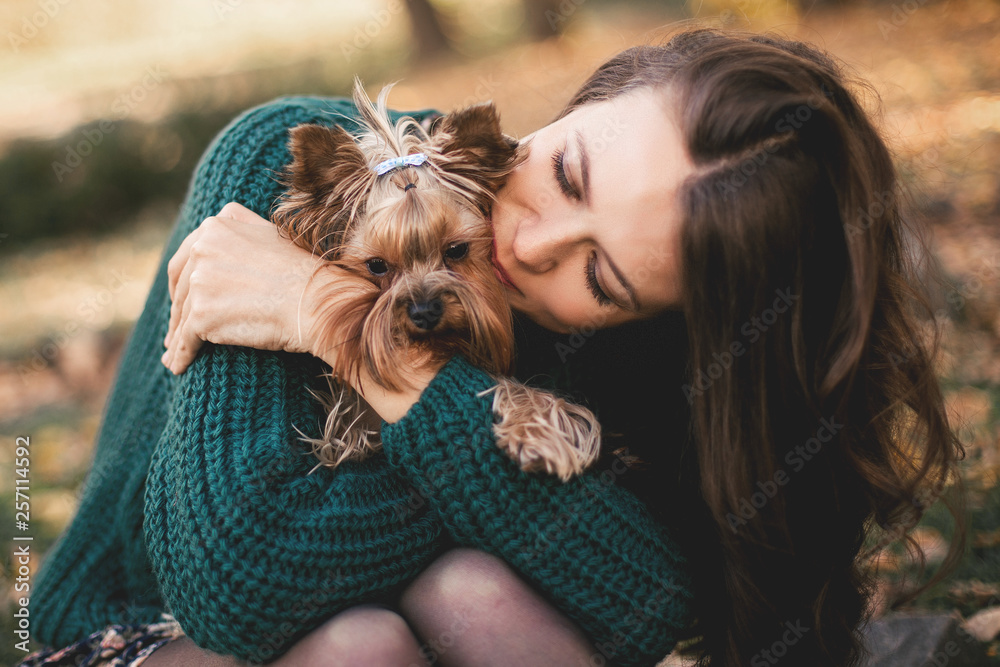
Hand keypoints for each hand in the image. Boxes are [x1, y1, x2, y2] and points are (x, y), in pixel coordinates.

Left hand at [162, 202, 367, 373]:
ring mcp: (200, 281)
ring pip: (183, 315)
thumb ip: (239, 228)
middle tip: (175, 330)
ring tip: (173, 354)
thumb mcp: (269, 233)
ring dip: (177, 336)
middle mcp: (202, 249)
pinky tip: (178, 365)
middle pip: (181, 286)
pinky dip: (181, 354)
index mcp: (215, 227)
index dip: (182, 281)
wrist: (317, 301)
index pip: (187, 256)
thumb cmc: (303, 273)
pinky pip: (186, 339)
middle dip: (176, 310)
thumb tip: (219, 229)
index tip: (183, 298)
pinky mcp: (202, 314)